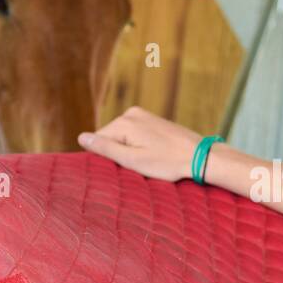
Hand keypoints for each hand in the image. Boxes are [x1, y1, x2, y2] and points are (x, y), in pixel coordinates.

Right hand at [79, 107, 200, 182]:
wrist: (201, 156)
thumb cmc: (168, 162)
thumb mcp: (132, 160)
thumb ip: (105, 148)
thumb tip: (81, 138)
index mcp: (123, 122)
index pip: (98, 143)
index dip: (108, 160)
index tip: (126, 168)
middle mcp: (131, 113)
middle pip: (111, 139)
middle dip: (120, 155)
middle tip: (140, 167)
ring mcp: (144, 115)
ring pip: (124, 138)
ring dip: (132, 152)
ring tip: (150, 161)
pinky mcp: (154, 120)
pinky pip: (137, 135)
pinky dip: (141, 147)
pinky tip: (156, 155)